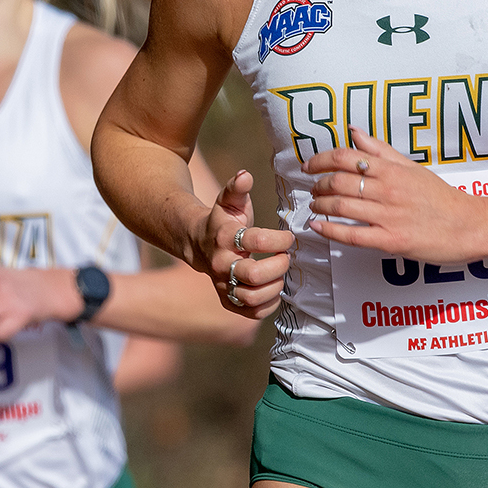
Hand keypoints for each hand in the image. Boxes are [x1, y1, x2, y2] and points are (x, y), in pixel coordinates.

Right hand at [198, 169, 293, 319]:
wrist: (198, 243)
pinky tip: (274, 288)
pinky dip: (269, 304)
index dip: (279, 239)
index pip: (256, 241)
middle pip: (254, 275)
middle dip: (279, 265)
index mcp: (224, 238)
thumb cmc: (223, 220)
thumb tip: (246, 175)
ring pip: (253, 297)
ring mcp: (223, 285)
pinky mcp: (229, 302)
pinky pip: (252, 312)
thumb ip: (237, 188)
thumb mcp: (228, 201)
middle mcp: (221, 264)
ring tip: (280, 272)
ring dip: (275, 286)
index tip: (288, 237)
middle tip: (285, 257)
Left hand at [305, 128, 487, 263]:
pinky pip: (352, 235)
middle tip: (312, 189)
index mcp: (392, 170)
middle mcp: (388, 189)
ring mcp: (389, 215)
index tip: (309, 166)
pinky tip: (317, 227)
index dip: (320, 160)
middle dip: (318, 185)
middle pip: (338, 181)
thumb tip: (354, 132)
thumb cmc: (442, 198)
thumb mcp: (412, 167)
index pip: (346, 157)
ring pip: (341, 206)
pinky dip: (329, 230)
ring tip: (314, 206)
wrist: (471, 225)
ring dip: (320, 206)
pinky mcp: (391, 240)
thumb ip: (381, 150)